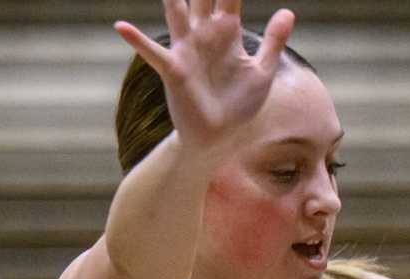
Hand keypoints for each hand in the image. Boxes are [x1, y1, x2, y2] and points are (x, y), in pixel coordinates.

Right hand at [115, 1, 294, 155]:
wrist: (221, 136)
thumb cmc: (239, 102)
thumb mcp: (262, 71)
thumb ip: (273, 41)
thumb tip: (288, 11)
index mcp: (227, 31)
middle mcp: (203, 33)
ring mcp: (187, 49)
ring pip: (175, 13)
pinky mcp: (174, 70)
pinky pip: (153, 53)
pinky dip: (137, 40)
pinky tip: (122, 27)